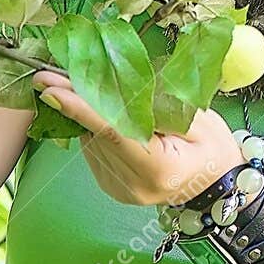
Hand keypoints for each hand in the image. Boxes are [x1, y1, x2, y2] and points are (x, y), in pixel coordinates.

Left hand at [32, 68, 246, 207]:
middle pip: (95, 137)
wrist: (216, 186)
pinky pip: (93, 150)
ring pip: (89, 143)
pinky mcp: (110, 186)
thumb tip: (116, 82)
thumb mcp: (197, 120)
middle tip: (47, 74)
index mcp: (159, 170)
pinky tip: (90, 108)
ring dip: (77, 114)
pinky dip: (89, 128)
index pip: (113, 134)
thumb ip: (158, 105)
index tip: (52, 90)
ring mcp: (119, 190)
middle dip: (72, 104)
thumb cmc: (212, 148)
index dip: (81, 110)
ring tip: (66, 83)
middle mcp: (132, 185)